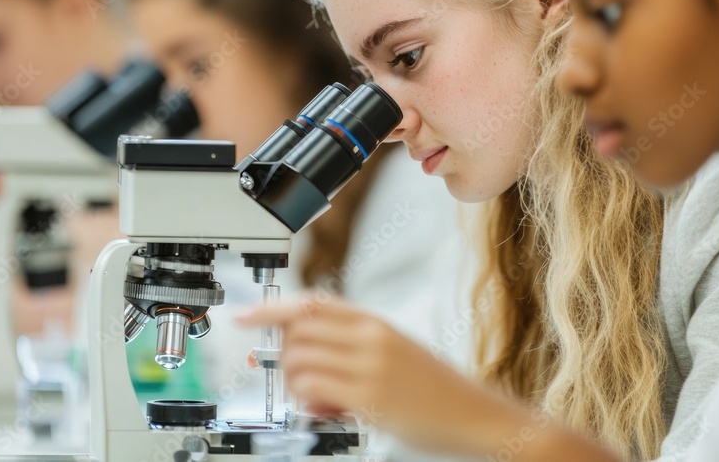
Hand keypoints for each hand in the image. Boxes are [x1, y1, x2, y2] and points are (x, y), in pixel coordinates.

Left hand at [236, 292, 616, 460]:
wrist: (476, 415)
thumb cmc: (434, 388)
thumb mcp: (395, 348)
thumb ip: (354, 340)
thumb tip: (304, 340)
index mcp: (375, 321)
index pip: (311, 302)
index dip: (270, 308)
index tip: (242, 316)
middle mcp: (370, 336)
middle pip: (297, 330)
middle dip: (285, 355)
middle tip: (302, 380)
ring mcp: (369, 366)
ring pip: (298, 359)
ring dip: (295, 383)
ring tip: (320, 400)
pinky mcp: (369, 397)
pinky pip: (311, 387)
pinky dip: (307, 400)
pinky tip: (329, 411)